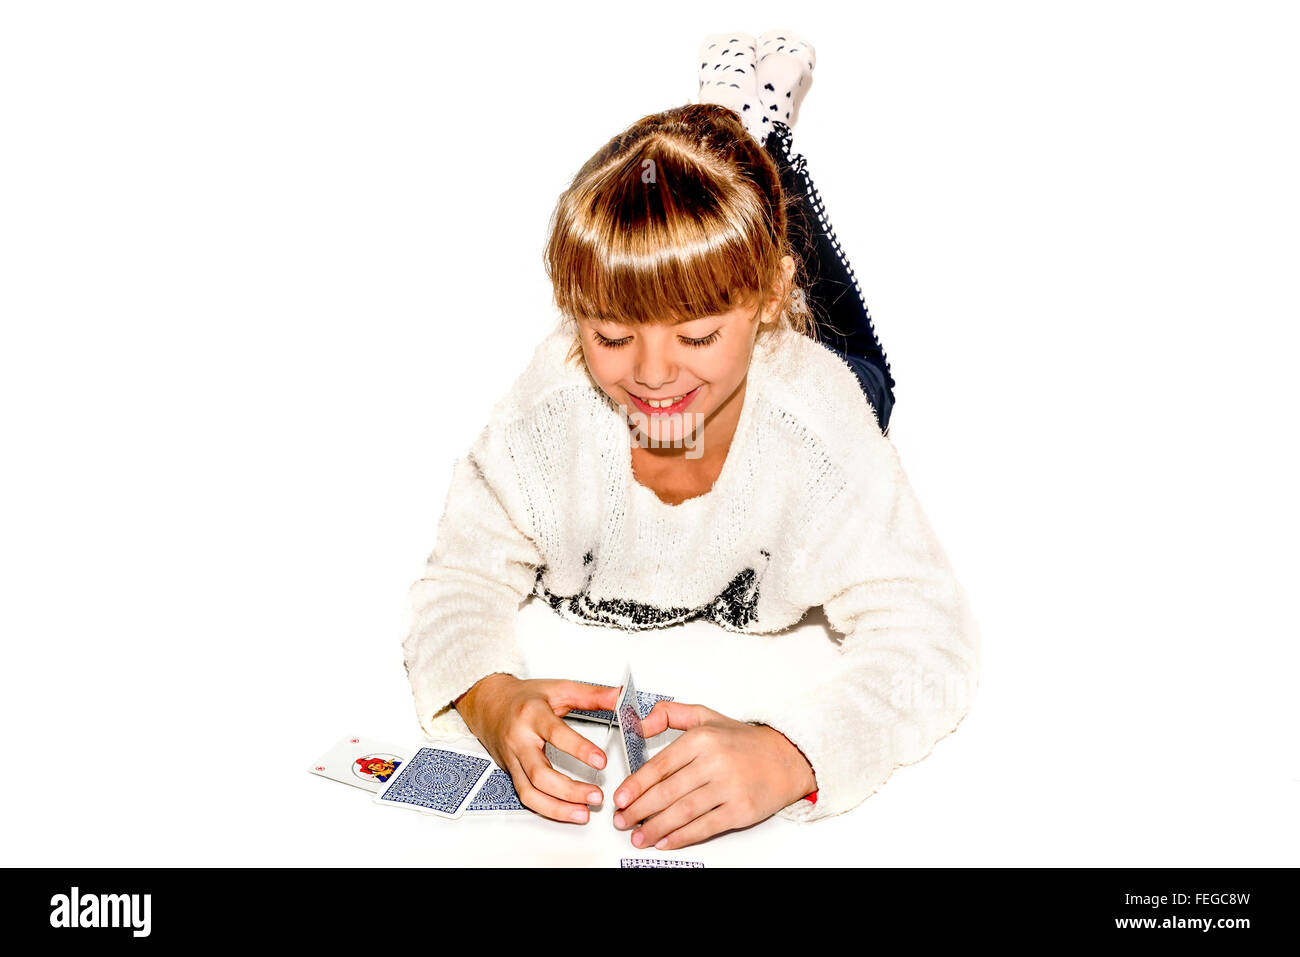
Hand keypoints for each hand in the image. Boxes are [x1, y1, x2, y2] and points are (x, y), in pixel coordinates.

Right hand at [454, 674, 619, 823]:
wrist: (489, 704)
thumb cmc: (524, 697)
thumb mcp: (560, 688)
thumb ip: (592, 695)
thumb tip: (620, 696)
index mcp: (532, 714)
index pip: (556, 734)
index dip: (579, 749)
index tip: (601, 761)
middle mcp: (519, 740)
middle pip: (540, 773)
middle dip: (569, 790)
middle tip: (596, 795)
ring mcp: (513, 759)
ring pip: (530, 792)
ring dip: (557, 808)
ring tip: (583, 813)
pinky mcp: (511, 773)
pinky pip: (526, 796)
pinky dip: (547, 809)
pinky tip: (567, 812)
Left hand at [611, 702, 817, 849]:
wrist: (787, 758)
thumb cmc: (744, 742)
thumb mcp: (706, 716)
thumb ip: (670, 714)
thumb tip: (640, 723)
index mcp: (701, 738)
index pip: (659, 766)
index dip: (635, 786)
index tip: (621, 799)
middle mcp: (714, 762)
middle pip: (666, 792)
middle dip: (639, 811)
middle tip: (622, 821)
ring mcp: (728, 787)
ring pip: (682, 812)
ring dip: (655, 828)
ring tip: (639, 836)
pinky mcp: (741, 810)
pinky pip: (704, 827)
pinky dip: (681, 837)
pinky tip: (666, 841)